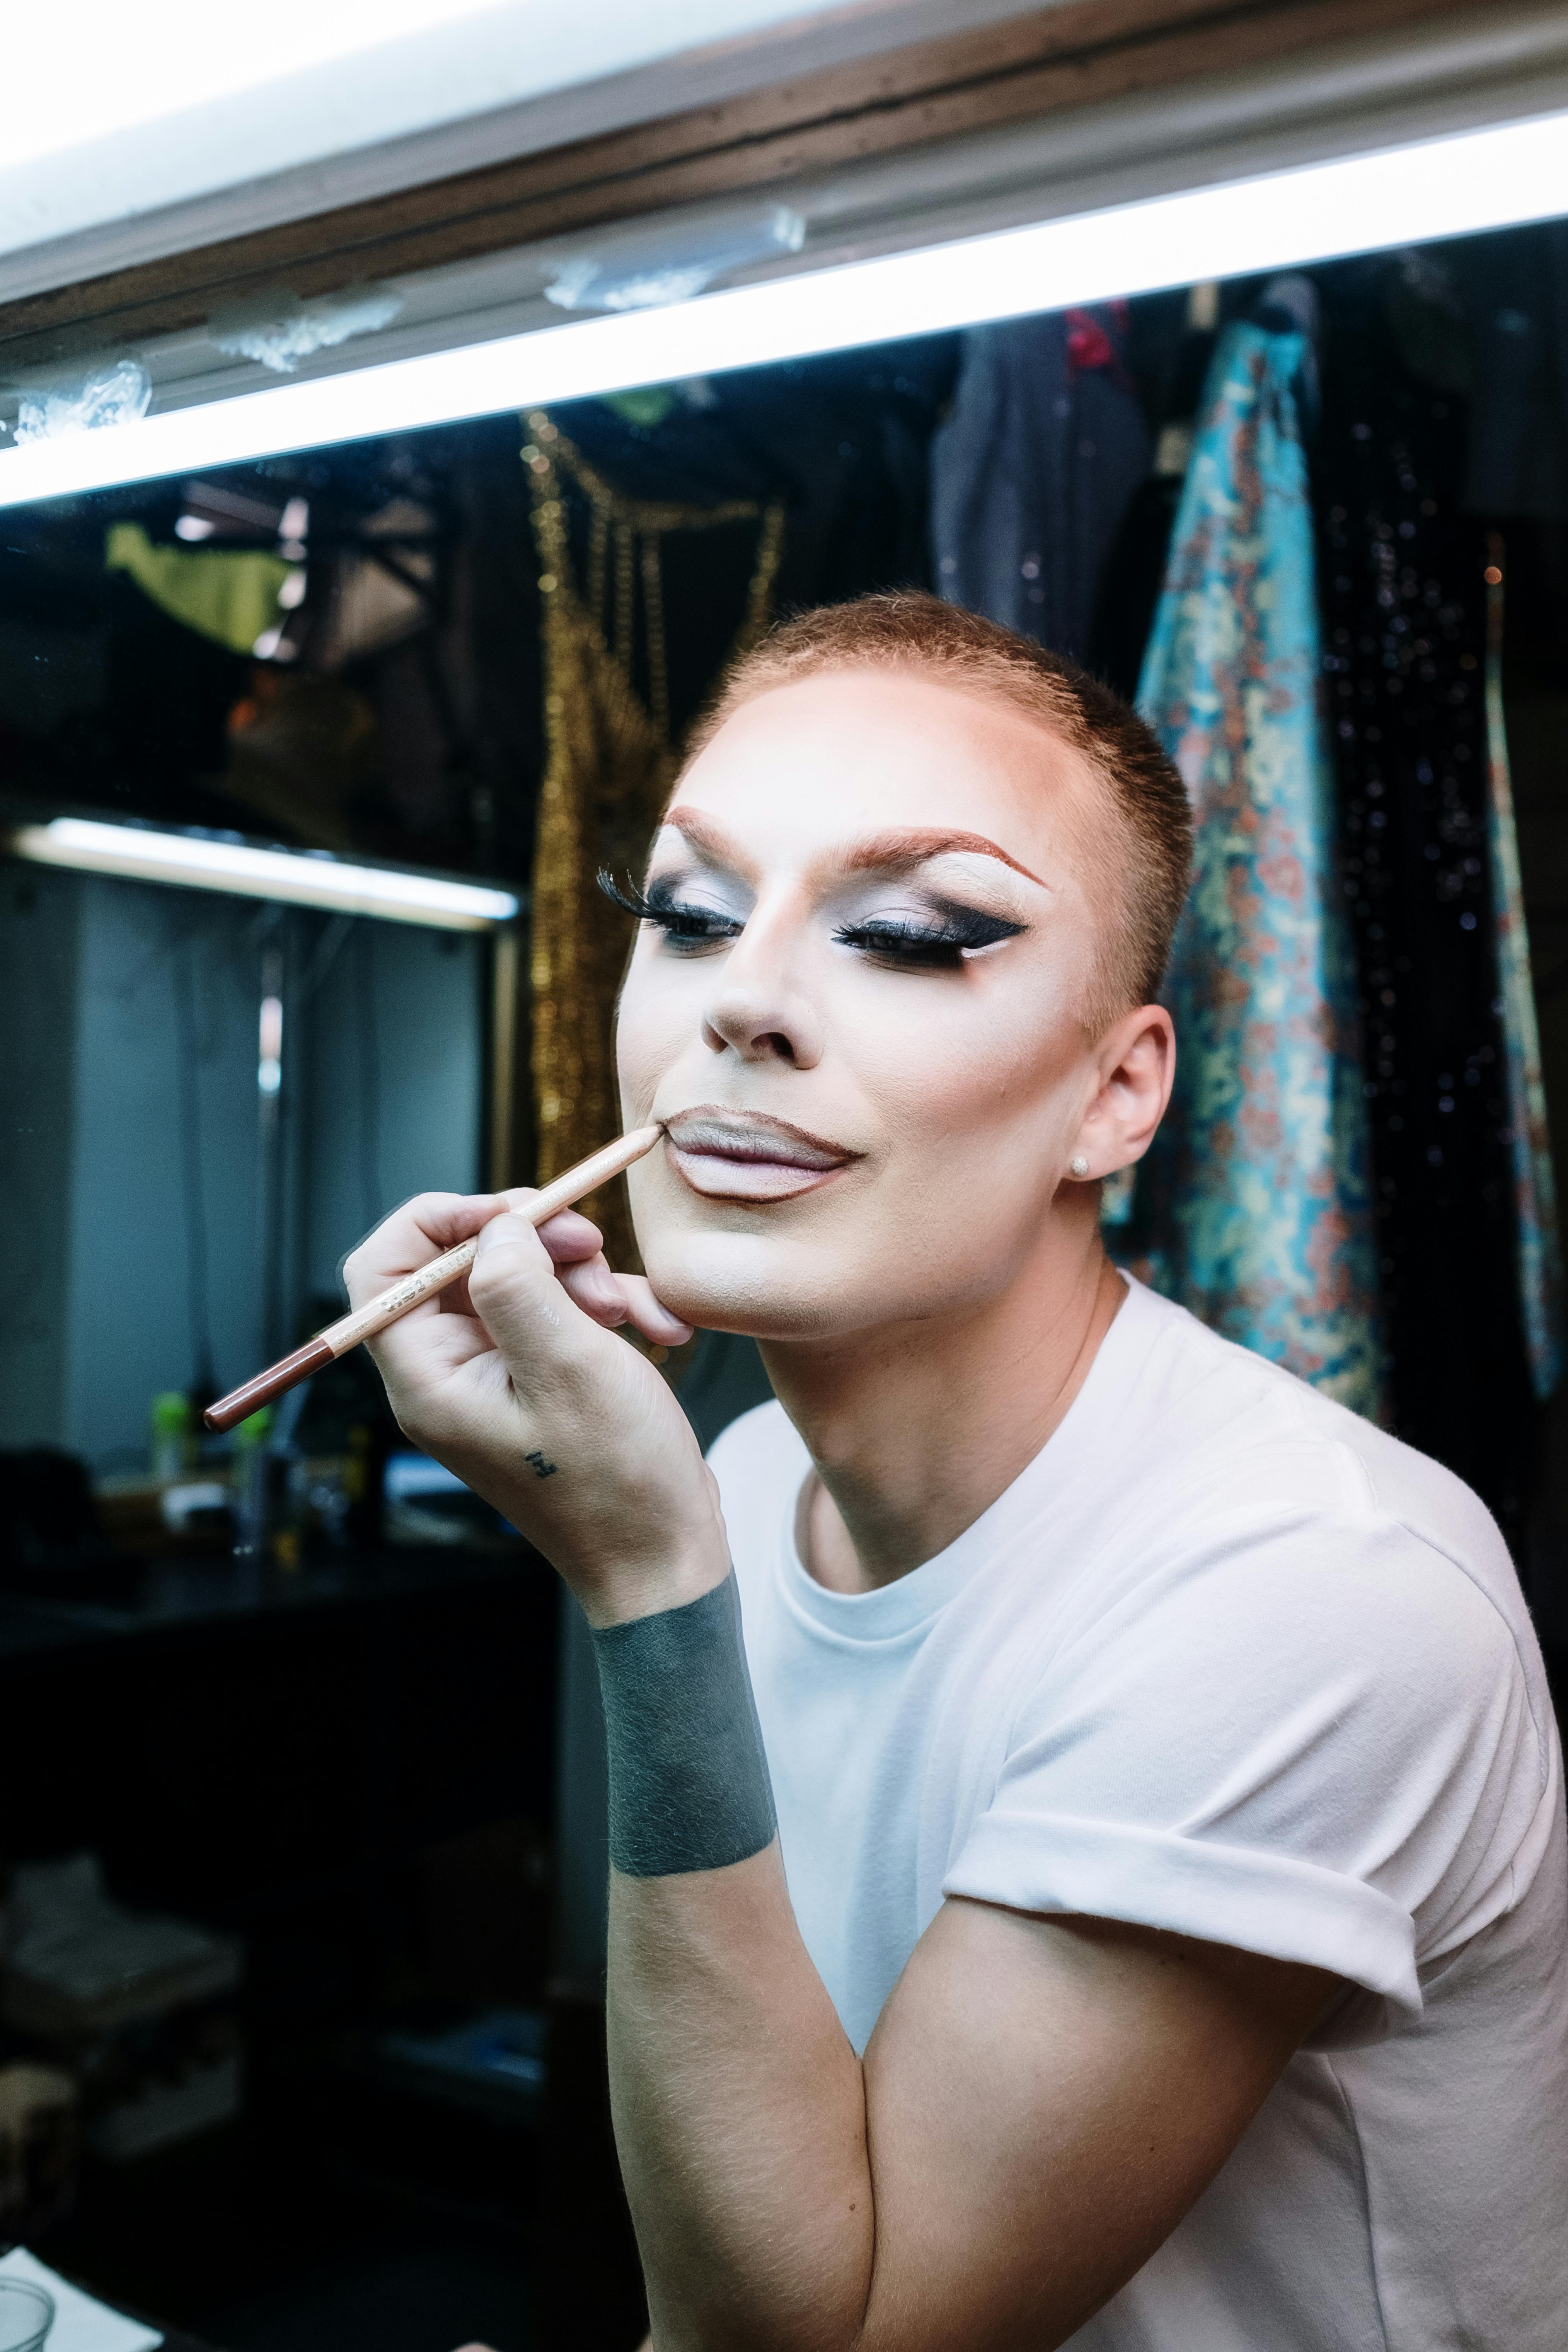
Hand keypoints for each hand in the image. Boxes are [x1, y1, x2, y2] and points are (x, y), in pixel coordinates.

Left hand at [344, 1189, 727, 1621]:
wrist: (665, 1558)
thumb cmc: (616, 1480)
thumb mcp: (567, 1366)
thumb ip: (517, 1284)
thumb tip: (497, 1226)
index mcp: (429, 1378)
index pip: (385, 1268)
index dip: (439, 1219)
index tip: (514, 1210)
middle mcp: (451, 1376)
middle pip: (464, 1264)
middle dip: (535, 1244)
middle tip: (592, 1245)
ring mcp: (498, 1379)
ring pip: (524, 1281)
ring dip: (586, 1278)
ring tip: (633, 1312)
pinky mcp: (543, 1382)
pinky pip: (563, 1314)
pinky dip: (612, 1309)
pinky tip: (659, 1330)